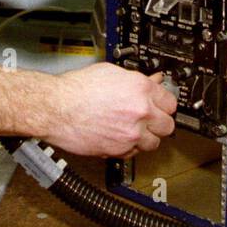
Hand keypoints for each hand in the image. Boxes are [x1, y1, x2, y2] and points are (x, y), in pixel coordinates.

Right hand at [42, 65, 176, 157]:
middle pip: (168, 125)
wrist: (55, 108)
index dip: (164, 103)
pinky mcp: (120, 150)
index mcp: (140, 88)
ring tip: (134, 130)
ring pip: (154, 143)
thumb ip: (135, 80)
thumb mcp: (110, 73)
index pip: (170, 101)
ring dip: (147, 137)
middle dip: (160, 122)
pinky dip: (130, 148)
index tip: (161, 105)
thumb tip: (150, 81)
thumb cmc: (75, 89)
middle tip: (150, 119)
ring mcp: (131, 133)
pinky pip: (135, 153)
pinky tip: (120, 138)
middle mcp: (140, 111)